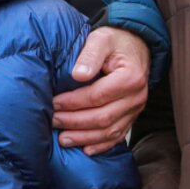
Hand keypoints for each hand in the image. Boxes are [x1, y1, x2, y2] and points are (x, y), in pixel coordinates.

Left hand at [54, 28, 151, 154]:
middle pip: (103, 117)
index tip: (54, 102)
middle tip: (53, 121)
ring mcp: (136, 109)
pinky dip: (102, 145)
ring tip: (63, 138)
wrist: (136, 47)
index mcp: (130, 78)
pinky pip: (118, 135)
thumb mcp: (102, 39)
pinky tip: (86, 149)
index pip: (97, 96)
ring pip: (110, 131)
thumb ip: (90, 55)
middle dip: (75, 122)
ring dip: (85, 137)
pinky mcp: (133, 116)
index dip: (73, 102)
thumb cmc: (116, 42)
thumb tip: (78, 75)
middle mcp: (136, 97)